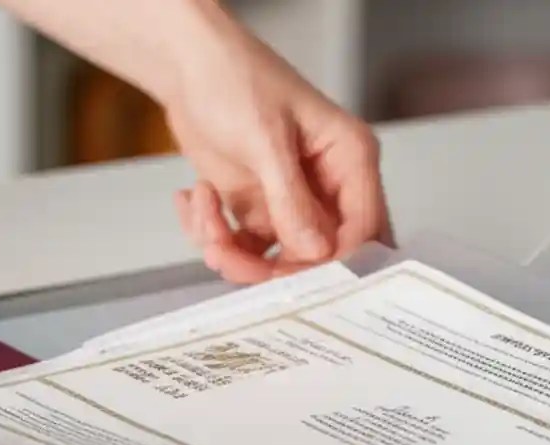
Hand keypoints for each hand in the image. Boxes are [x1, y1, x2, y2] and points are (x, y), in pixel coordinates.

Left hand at [164, 17, 390, 282]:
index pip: (362, 229)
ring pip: (271, 258)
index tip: (288, 274)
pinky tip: (195, 196)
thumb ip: (290, 199)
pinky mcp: (254, 206)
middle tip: (225, 251)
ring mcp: (288, 200)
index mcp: (348, 159)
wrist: (188, 66)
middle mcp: (325, 185)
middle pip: (315, 256)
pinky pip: (240, 245)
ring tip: (203, 211)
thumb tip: (315, 251)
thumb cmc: (236, 79)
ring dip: (229, 249)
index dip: (331, 261)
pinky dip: (210, 233)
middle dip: (265, 264)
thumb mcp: (265, 139)